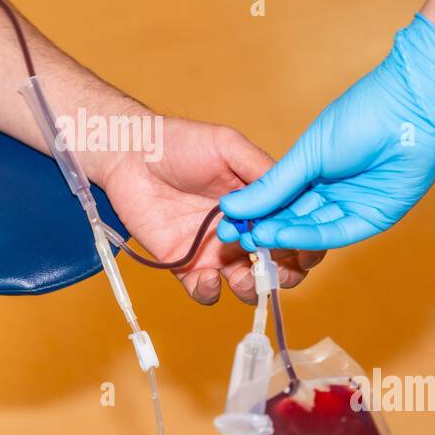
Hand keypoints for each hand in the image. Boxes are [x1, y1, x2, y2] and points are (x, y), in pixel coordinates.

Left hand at [99, 116, 322, 303]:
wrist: (131, 153)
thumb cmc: (179, 142)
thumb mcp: (228, 146)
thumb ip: (262, 171)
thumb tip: (294, 197)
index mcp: (259, 204)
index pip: (293, 230)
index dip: (304, 241)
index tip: (304, 246)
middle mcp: (242, 231)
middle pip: (278, 264)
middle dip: (285, 272)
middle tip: (276, 267)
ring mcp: (214, 250)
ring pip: (246, 284)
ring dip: (251, 287)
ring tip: (243, 275)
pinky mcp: (184, 263)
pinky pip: (204, 291)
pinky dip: (210, 292)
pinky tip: (207, 277)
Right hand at [218, 15, 434, 250]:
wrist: (410, 109)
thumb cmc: (361, 116)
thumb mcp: (306, 154)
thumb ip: (272, 186)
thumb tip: (232, 205)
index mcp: (315, 170)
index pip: (278, 199)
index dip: (253, 212)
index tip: (226, 221)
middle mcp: (333, 191)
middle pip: (293, 218)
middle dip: (264, 229)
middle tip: (235, 238)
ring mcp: (353, 206)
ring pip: (312, 229)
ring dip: (283, 236)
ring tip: (254, 238)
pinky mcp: (374, 218)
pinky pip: (337, 233)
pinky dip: (309, 237)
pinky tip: (283, 235)